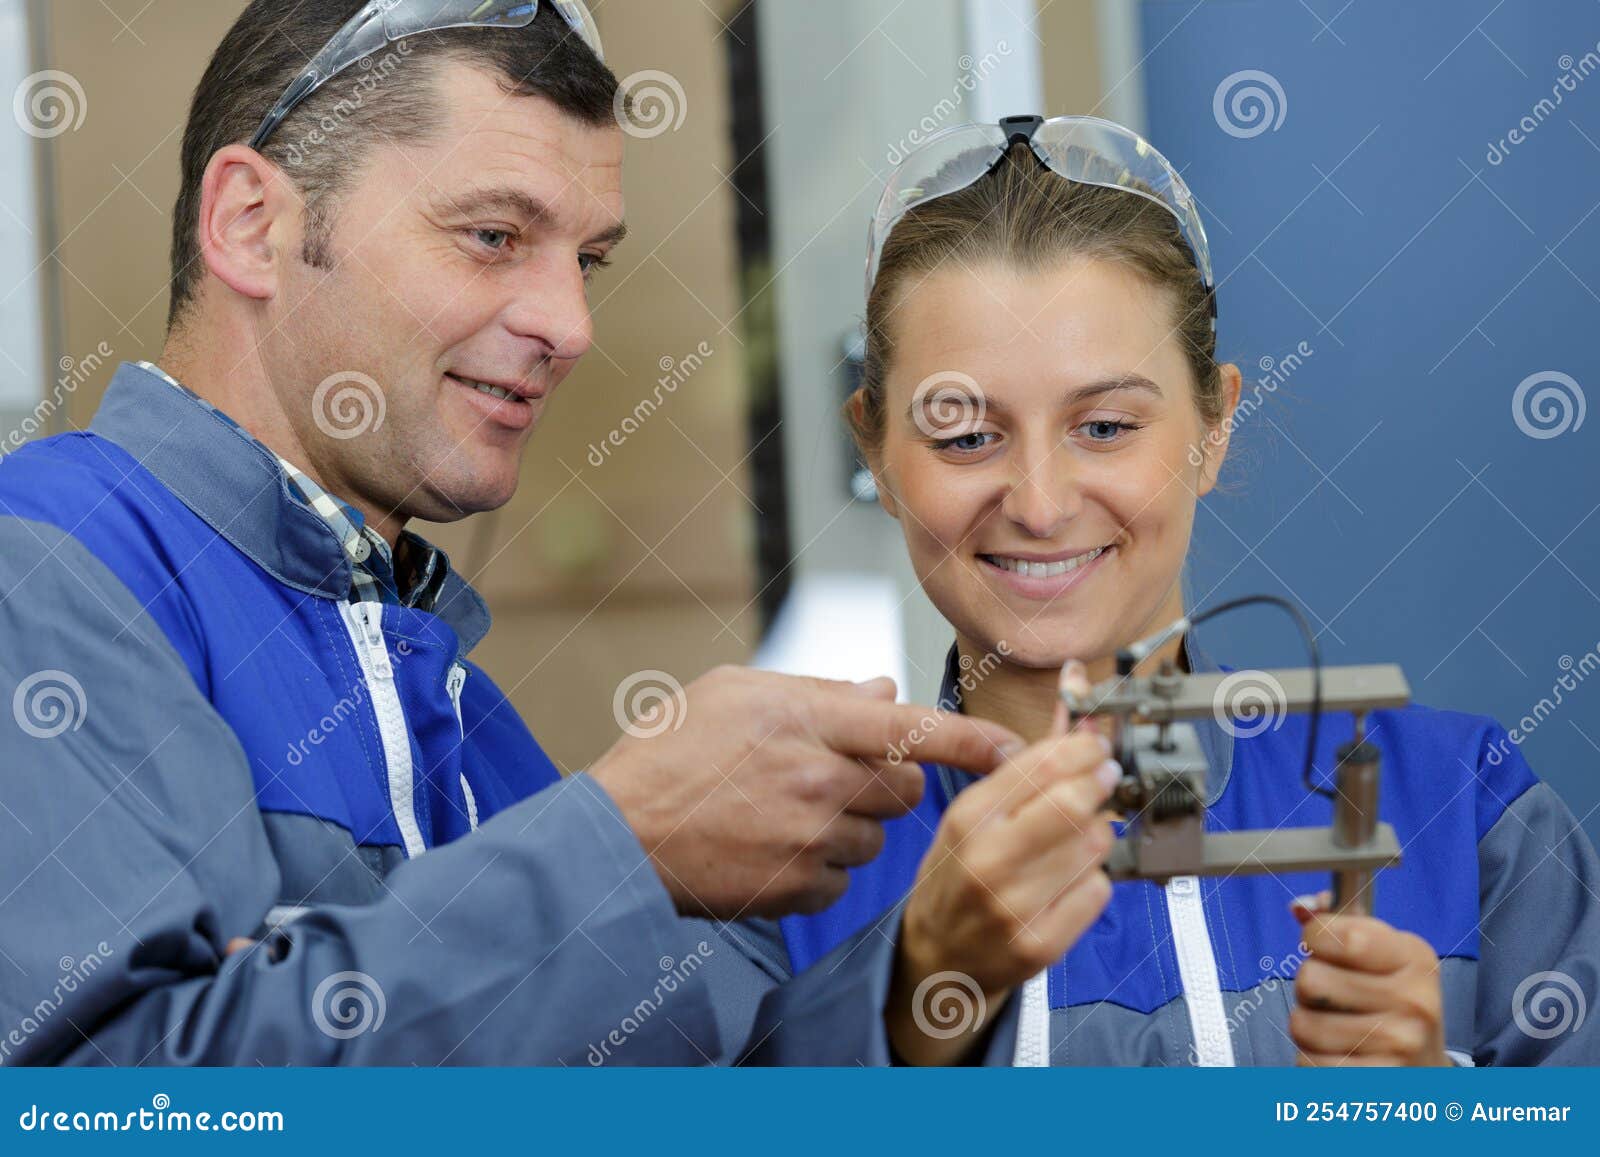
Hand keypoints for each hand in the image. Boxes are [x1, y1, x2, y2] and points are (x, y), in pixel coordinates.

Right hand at [588, 666, 1022, 919]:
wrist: (617, 836)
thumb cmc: (669, 752)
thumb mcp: (734, 692)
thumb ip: (818, 690)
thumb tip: (883, 688)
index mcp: (807, 721)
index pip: (912, 726)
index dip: (973, 738)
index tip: (1016, 748)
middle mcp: (819, 780)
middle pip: (907, 788)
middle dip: (890, 782)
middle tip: (840, 774)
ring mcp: (810, 839)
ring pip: (876, 836)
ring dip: (851, 825)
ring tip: (788, 811)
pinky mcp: (798, 888)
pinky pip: (842, 877)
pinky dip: (821, 865)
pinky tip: (773, 846)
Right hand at [887, 662, 1118, 1064]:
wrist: (937, 960)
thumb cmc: (957, 878)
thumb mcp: (975, 813)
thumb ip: (1027, 762)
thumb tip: (1073, 693)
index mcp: (967, 818)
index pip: (1043, 763)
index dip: (1083, 746)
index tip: (1096, 743)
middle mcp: (987, 860)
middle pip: (1074, 801)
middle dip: (1100, 781)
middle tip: (1105, 777)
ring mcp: (1014, 906)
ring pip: (1094, 844)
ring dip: (1098, 833)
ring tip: (1078, 837)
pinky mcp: (1041, 944)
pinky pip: (1099, 891)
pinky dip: (1095, 880)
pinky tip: (1072, 880)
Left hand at [1290, 891, 1448, 1065]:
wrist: (1425, 1070)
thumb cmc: (1391, 1003)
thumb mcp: (1381, 954)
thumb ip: (1339, 922)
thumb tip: (1299, 907)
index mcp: (1414, 958)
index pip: (1337, 935)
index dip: (1313, 938)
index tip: (1322, 947)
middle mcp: (1414, 1000)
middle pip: (1310, 980)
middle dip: (1308, 989)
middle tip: (1332, 999)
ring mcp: (1400, 1045)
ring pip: (1303, 1025)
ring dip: (1307, 1029)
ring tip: (1336, 1031)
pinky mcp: (1378, 1083)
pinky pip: (1308, 1064)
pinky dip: (1311, 1063)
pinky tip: (1338, 1058)